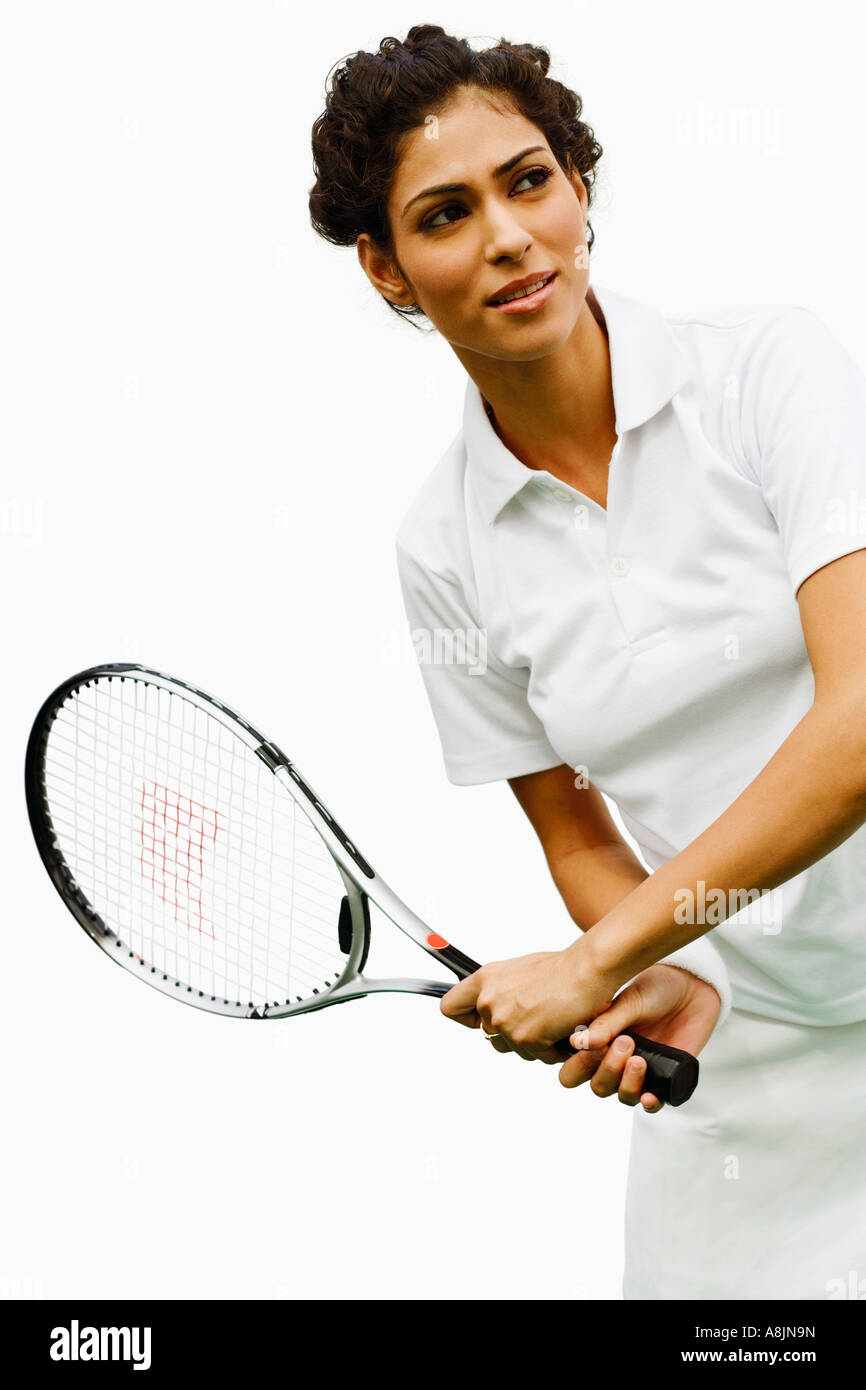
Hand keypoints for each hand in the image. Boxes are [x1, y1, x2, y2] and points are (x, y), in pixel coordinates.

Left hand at [439, 946, 618, 1063]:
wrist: (587, 971)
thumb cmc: (563, 968)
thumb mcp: (521, 970)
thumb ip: (503, 989)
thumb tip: (499, 1003)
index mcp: (485, 979)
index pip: (450, 1007)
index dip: (465, 1018)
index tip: (478, 1019)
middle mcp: (488, 1000)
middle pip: (488, 1036)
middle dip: (512, 1034)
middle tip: (537, 1018)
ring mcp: (504, 1021)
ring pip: (513, 1049)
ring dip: (533, 1044)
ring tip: (554, 1020)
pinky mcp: (523, 1039)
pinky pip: (537, 1056)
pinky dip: (553, 1049)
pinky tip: (564, 1029)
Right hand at [558, 964, 721, 1111]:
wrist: (692, 988)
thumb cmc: (655, 988)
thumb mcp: (629, 1001)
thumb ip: (604, 1023)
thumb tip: (577, 1043)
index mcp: (598, 1041)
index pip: (573, 1069)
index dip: (580, 1065)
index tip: (597, 1044)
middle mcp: (615, 1060)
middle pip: (598, 1086)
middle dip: (607, 1071)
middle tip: (625, 1043)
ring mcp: (640, 1071)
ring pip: (623, 1096)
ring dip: (627, 1083)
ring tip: (640, 1060)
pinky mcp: (665, 1079)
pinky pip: (652, 1104)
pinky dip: (649, 1104)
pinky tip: (650, 1096)